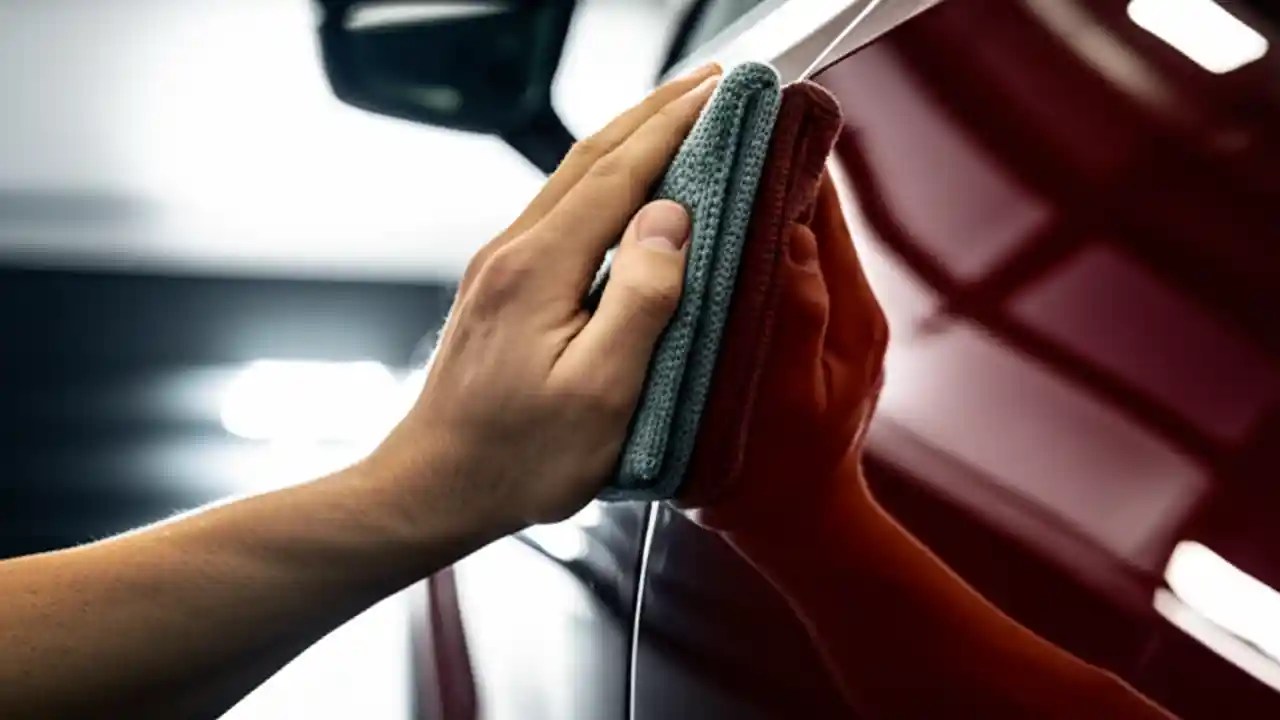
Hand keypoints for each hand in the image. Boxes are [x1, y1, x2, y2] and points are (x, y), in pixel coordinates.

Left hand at [369, 64, 721, 530]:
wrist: (435, 487)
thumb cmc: (520, 458)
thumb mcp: (601, 393)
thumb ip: (641, 300)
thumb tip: (671, 219)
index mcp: (539, 268)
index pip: (618, 172)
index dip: (674, 125)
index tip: (722, 92)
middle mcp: (512, 252)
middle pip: (589, 157)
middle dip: (654, 112)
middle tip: (711, 83)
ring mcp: (500, 266)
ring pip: (571, 178)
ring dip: (629, 140)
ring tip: (678, 118)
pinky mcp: (500, 287)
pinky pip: (560, 211)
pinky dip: (605, 180)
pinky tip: (627, 188)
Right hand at [696, 174, 887, 531]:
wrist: (796, 526)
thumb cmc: (781, 475)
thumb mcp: (785, 397)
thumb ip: (796, 314)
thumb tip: (796, 232)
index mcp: (850, 317)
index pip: (827, 210)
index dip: (790, 164)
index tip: (748, 132)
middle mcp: (851, 309)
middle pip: (816, 215)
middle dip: (770, 180)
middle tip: (715, 154)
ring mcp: (834, 322)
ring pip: (798, 241)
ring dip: (760, 214)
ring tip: (710, 189)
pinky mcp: (812, 337)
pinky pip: (785, 275)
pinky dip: (755, 252)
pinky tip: (716, 249)